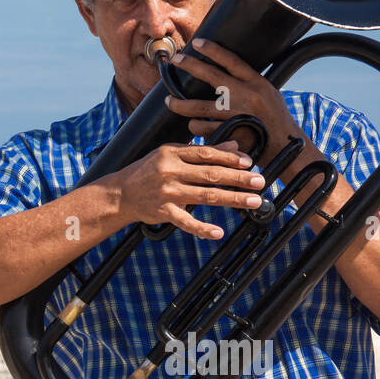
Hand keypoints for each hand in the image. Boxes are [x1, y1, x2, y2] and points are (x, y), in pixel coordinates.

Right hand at [107, 140, 266, 240]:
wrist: (119, 193)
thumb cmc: (147, 171)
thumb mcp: (170, 154)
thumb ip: (202, 151)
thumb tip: (234, 146)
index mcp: (172, 153)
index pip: (207, 154)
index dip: (230, 158)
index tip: (249, 163)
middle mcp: (170, 171)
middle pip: (211, 174)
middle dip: (238, 178)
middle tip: (260, 181)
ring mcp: (167, 193)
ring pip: (205, 196)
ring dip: (232, 199)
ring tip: (253, 201)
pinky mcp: (163, 212)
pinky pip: (185, 222)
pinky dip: (201, 228)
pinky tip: (218, 232)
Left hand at [163, 39, 305, 161]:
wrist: (287, 147)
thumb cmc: (276, 119)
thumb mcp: (269, 94)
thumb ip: (250, 83)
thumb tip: (227, 70)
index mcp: (257, 84)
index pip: (232, 61)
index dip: (213, 50)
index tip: (197, 42)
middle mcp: (246, 97)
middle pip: (212, 76)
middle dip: (191, 65)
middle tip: (176, 59)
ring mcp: (237, 116)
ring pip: (200, 107)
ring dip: (181, 105)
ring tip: (170, 101)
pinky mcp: (231, 134)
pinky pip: (205, 129)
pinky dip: (196, 128)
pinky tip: (194, 126)